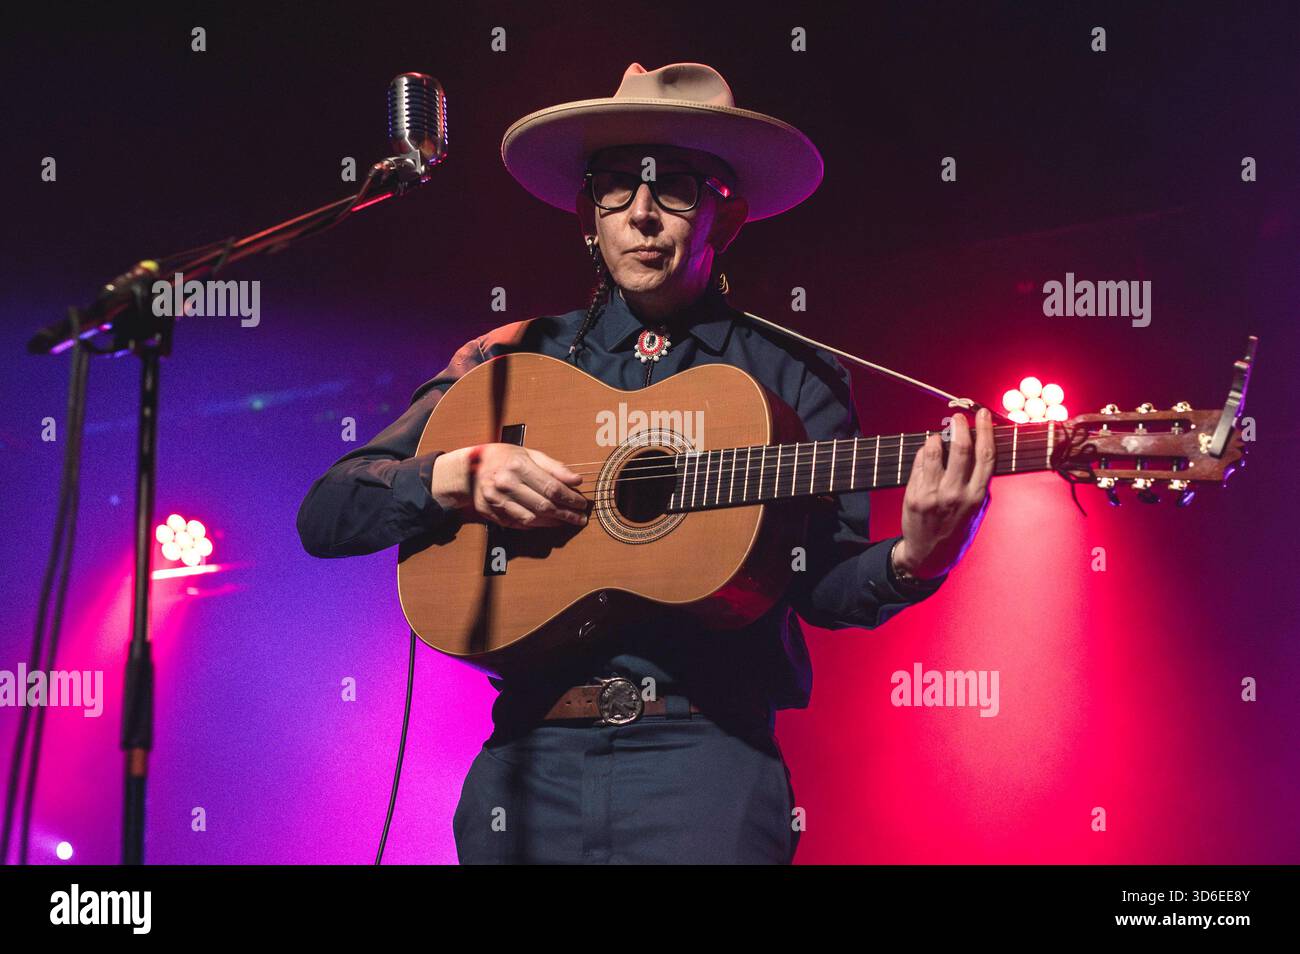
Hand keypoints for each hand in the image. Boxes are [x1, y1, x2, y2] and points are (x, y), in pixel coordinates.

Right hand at [431, 444, 589, 529]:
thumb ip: (554, 467)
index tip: (582, 503)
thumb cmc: (503, 458)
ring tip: (566, 521)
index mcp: (517, 466)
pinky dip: (536, 525)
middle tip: (580, 518)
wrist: (468, 468)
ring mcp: (496, 500)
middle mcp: (505, 484)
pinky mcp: (490, 513)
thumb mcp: (529, 454)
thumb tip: (576, 480)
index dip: (570, 498)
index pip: (552, 487)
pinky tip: (547, 522)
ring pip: (532, 519)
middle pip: (544, 506)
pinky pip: (518, 524)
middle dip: (566, 514)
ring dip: (553, 523)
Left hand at [894, 408, 993, 579]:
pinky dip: (924, 453)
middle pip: (961, 450)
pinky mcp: (914, 496)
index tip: (984, 415)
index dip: (986, 431)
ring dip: (936, 437)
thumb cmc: (956, 530)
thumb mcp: (977, 510)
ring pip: (934, 453)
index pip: (985, 456)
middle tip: (958, 417)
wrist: (929, 556)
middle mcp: (956, 495)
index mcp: (976, 497)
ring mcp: (933, 495)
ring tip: (939, 434)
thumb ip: (977, 483)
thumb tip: (976, 450)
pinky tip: (927, 451)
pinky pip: (919, 464)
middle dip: (960, 427)